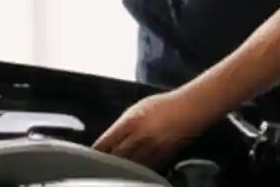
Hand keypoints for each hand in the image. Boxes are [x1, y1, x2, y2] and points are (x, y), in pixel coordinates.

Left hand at [92, 89, 220, 167]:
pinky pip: (147, 170)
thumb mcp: (138, 109)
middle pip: (116, 157)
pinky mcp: (163, 157)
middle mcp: (140, 136)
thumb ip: (123, 125)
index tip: (88, 158)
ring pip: (130, 167)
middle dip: (106, 164)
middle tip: (97, 170)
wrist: (192, 107)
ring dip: (121, 171)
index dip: (96, 152)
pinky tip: (132, 174)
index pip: (106, 142)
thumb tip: (108, 141)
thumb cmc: (164, 105)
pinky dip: (137, 173)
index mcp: (130, 121)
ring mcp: (152, 148)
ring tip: (112, 174)